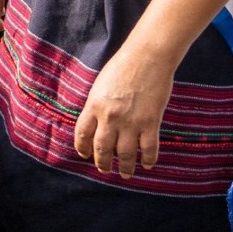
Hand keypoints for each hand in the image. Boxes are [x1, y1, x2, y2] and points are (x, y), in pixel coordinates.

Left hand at [73, 45, 174, 178]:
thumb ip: (98, 105)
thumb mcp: (101, 85)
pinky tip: (147, 164)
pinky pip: (148, 148)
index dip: (82, 147)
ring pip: (125, 154)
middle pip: (102, 148)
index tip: (84, 155)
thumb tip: (98, 123)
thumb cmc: (123, 66)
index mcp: (93, 106)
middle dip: (102, 163)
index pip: (82, 134)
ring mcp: (131, 122)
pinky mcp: (150, 123)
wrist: (147, 58)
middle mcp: (110, 118)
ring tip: (125, 174)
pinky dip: (147, 159)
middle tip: (105, 170)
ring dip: (125, 167)